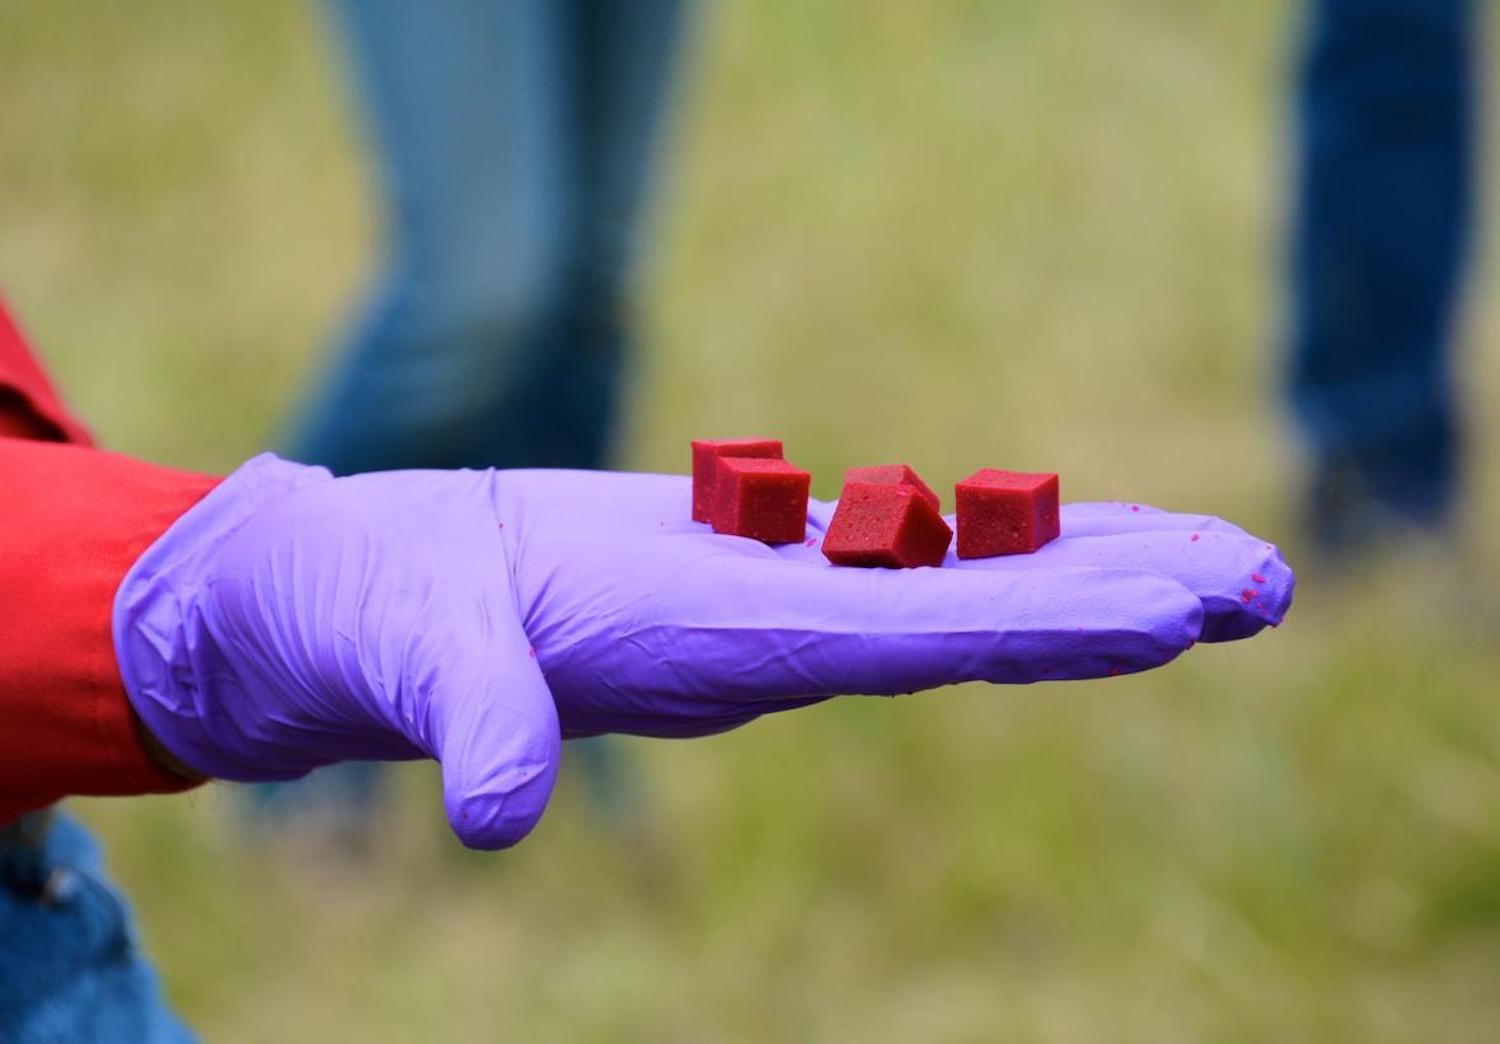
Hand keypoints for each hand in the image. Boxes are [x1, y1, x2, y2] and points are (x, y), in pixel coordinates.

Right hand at [117, 456, 1291, 847]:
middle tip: (1263, 583)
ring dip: (1084, 565)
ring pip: (953, 588)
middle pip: (974, 628)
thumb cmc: (380, 624)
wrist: (364, 603)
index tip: (1174, 615)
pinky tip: (1067, 524)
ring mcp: (764, 607)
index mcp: (712, 651)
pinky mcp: (744, 567)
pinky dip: (992, 538)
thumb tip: (492, 816)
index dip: (1043, 624)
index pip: (909, 643)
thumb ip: (473, 721)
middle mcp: (765, 644)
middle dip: (1115, 606)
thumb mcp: (417, 658)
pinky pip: (894, 554)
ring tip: (1212, 554)